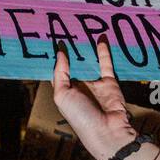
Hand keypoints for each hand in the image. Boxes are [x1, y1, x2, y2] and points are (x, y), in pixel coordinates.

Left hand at [52, 39, 134, 159]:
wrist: (107, 132)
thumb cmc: (80, 116)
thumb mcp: (62, 95)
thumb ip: (60, 73)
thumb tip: (60, 52)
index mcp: (65, 91)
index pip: (58, 70)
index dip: (55, 57)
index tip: (50, 38)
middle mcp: (79, 86)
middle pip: (74, 63)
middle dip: (71, 48)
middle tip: (66, 28)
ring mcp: (94, 84)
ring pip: (89, 61)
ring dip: (86, 48)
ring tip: (82, 29)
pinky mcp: (109, 82)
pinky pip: (106, 63)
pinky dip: (104, 51)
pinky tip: (101, 37)